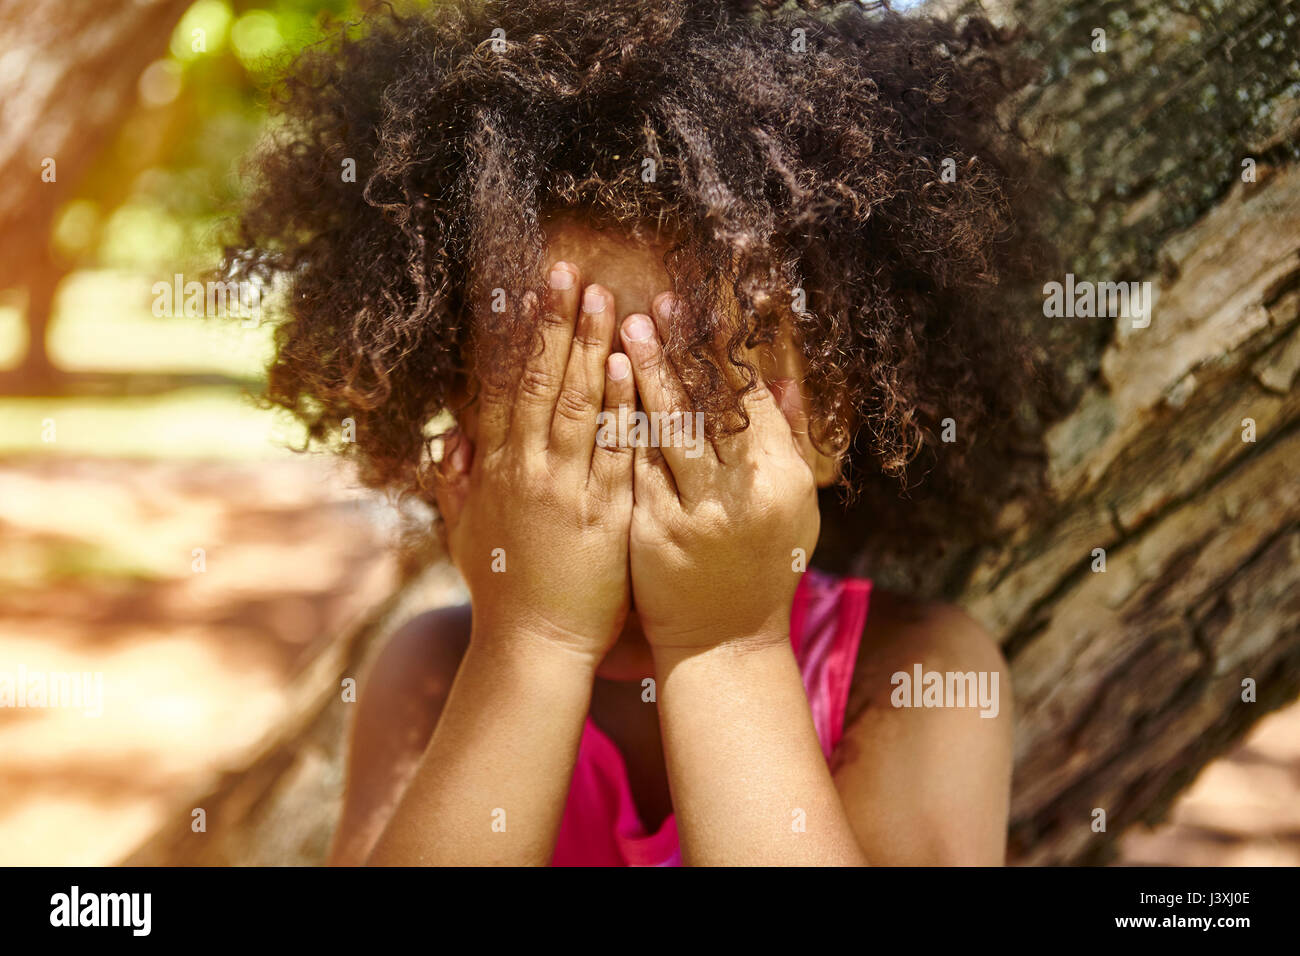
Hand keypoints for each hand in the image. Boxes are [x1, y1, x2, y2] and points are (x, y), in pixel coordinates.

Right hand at [434, 263, 635, 665]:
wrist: (533, 645)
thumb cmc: (501, 591)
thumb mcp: (465, 532)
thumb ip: (456, 482)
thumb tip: (452, 436)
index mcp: (497, 470)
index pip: (503, 388)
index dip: (515, 337)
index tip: (525, 291)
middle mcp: (527, 471)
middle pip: (538, 383)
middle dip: (553, 325)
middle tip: (567, 272)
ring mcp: (564, 490)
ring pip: (574, 405)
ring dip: (587, 348)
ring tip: (600, 297)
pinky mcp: (602, 512)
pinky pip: (612, 449)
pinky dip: (618, 406)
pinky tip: (629, 365)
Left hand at [619, 293, 819, 651]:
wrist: (726, 643)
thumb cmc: (764, 569)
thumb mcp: (795, 509)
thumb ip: (791, 442)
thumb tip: (783, 380)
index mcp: (785, 481)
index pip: (753, 401)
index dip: (724, 353)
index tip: (702, 312)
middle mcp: (744, 495)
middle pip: (709, 408)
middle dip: (678, 353)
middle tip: (651, 308)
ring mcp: (696, 514)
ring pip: (668, 430)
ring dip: (645, 376)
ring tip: (623, 332)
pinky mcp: (653, 532)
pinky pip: (636, 467)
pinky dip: (622, 426)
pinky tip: (605, 390)